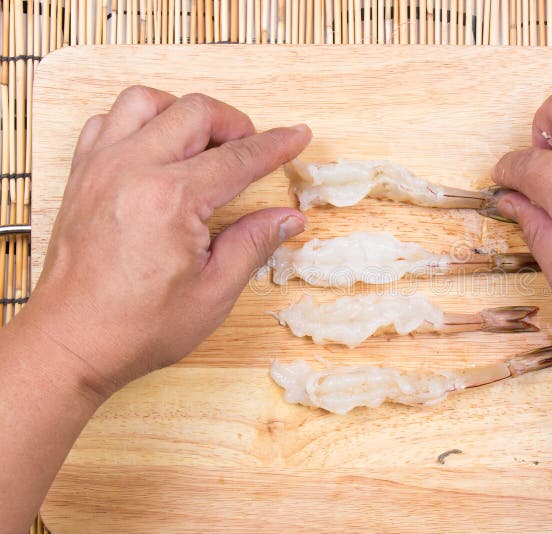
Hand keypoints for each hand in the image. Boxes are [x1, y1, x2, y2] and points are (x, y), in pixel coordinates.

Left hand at [21, 86, 309, 398]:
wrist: (71, 342)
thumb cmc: (137, 326)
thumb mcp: (213, 293)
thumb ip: (253, 245)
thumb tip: (289, 218)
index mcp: (169, 199)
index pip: (237, 158)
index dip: (275, 146)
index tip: (298, 136)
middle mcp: (130, 169)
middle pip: (194, 112)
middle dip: (234, 123)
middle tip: (253, 150)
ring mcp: (99, 167)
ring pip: (145, 101)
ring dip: (183, 112)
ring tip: (204, 142)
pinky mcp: (81, 175)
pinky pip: (109, 121)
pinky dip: (139, 122)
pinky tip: (157, 149)